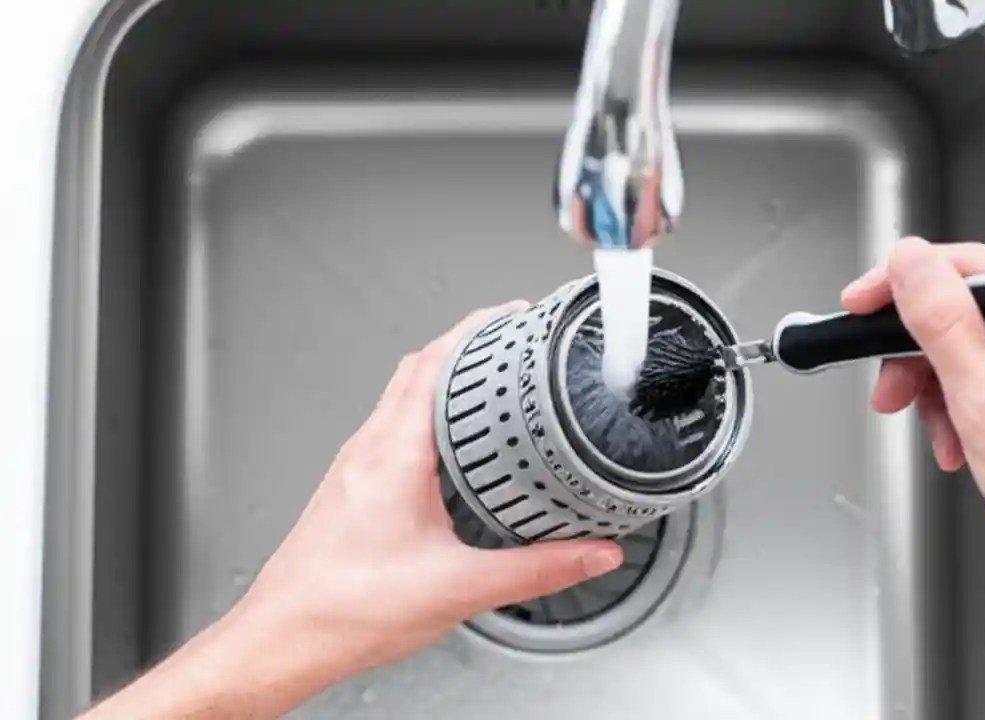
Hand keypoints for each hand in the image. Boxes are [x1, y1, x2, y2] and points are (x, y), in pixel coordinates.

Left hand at [83, 302, 622, 718]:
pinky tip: (452, 446)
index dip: (477, 329)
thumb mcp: (461, 589)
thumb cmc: (344, 610)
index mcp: (393, 454)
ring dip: (445, 377)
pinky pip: (394, 428)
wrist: (284, 639)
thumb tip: (592, 554)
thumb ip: (538, 570)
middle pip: (419, 368)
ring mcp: (356, 466)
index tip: (513, 315)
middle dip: (468, 344)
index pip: (435, 362)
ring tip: (490, 382)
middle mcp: (369, 450)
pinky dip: (428, 414)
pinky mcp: (353, 488)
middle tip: (511, 338)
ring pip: (402, 397)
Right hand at [842, 238, 984, 719]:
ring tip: (943, 436)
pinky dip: (982, 402)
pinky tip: (970, 439)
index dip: (904, 286)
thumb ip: (944, 324)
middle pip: (980, 309)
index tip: (862, 305)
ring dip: (950, 388)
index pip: (974, 267)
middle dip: (926, 356)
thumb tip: (912, 263)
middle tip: (893, 392)